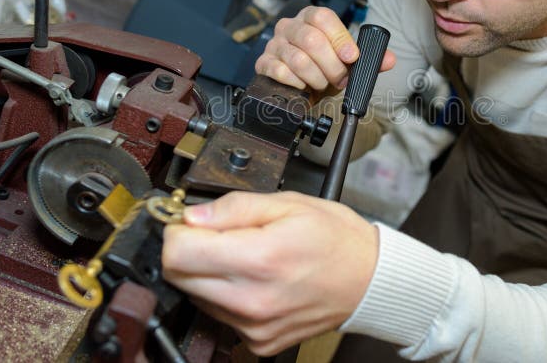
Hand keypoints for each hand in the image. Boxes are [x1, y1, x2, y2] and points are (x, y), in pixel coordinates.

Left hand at [162, 191, 378, 355]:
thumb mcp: (289, 204)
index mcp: (259, 258)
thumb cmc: (336, 239)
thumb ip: (235, 207)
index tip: (189, 221)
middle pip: (177, 276)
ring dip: (206, 273)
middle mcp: (252, 299)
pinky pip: (219, 314)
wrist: (369, 280)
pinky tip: (253, 279)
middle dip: (187, 250)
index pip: (177, 253)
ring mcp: (254, 326)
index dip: (177, 230)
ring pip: (195, 296)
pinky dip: (225, 294)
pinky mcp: (258, 342)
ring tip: (242, 255)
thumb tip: (193, 215)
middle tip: (214, 234)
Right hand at [255, 6, 395, 93]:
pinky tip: (304, 86)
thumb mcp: (347, 62)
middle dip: (331, 65)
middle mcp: (290, 26)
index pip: (323, 17)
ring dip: (317, 78)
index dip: (339, 38)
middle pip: (311, 39)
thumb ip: (369, 59)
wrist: (302, 86)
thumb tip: (389, 59)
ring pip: (298, 60)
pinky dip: (298, 84)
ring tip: (323, 83)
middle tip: (340, 78)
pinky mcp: (263, 63)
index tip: (351, 57)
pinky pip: (281, 73)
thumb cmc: (324, 68)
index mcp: (311, 17)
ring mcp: (274, 44)